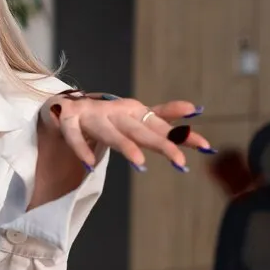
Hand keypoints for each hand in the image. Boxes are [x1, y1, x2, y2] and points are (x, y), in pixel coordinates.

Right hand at [42, 93, 211, 172]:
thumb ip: (163, 115)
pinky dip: (81, 148)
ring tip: (139, 163)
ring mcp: (91, 117)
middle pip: (140, 130)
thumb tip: (195, 109)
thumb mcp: (135, 115)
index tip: (207, 147)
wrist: (62, 105)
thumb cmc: (105, 115)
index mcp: (132, 111)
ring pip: (109, 132)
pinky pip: (74, 136)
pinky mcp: (67, 122)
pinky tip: (90, 165)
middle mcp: (114, 112)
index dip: (183, 136)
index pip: (161, 125)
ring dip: (123, 145)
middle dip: (160, 143)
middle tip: (179, 161)